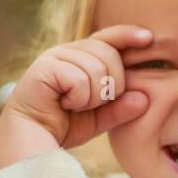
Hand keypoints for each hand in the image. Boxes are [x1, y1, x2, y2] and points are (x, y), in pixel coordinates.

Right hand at [2, 25, 153, 148]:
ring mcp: (53, 56)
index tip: (147, 38)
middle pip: (110, 54)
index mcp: (79, 57)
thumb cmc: (61, 128)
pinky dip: (78, 99)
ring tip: (73, 106)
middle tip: (91, 104)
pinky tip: (62, 105)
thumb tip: (145, 98)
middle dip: (112, 85)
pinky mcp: (44, 68)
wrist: (29, 141)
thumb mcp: (98, 118)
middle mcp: (66, 51)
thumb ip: (120, 108)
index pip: (108, 38)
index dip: (127, 36)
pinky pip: (80, 79)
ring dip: (93, 97)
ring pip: (98, 69)